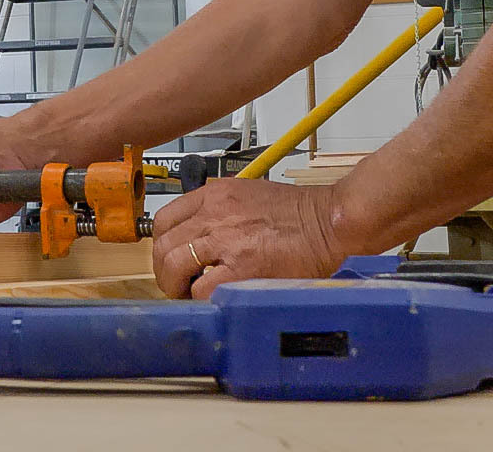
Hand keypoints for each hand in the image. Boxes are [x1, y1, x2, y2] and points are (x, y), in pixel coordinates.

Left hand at [149, 178, 344, 298]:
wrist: (329, 222)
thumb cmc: (299, 214)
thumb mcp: (248, 197)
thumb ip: (219, 213)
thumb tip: (199, 241)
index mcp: (215, 194)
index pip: (164, 219)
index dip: (163, 244)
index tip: (171, 258)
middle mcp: (214, 213)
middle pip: (162, 244)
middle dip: (165, 269)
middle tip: (179, 283)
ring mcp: (226, 239)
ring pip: (173, 265)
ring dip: (176, 285)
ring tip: (191, 293)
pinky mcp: (242, 266)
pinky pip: (201, 288)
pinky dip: (201, 298)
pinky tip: (215, 298)